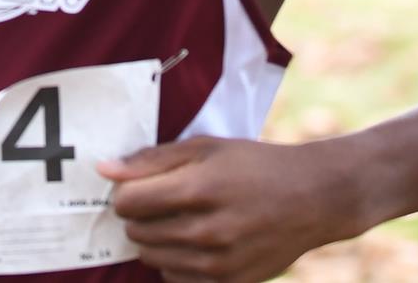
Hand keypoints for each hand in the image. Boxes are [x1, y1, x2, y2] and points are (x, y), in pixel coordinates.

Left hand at [100, 137, 359, 281]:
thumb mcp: (206, 148)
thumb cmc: (255, 166)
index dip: (125, 191)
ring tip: (181, 218)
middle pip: (136, 231)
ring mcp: (219, 264)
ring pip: (151, 257)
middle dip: (140, 214)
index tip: (138, 185)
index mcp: (200, 189)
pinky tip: (195, 241)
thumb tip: (104, 170)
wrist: (314, 198)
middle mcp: (208, 231)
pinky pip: (174, 278)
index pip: (128, 202)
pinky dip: (175, 261)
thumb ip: (152, 160)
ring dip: (155, 238)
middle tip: (164, 199)